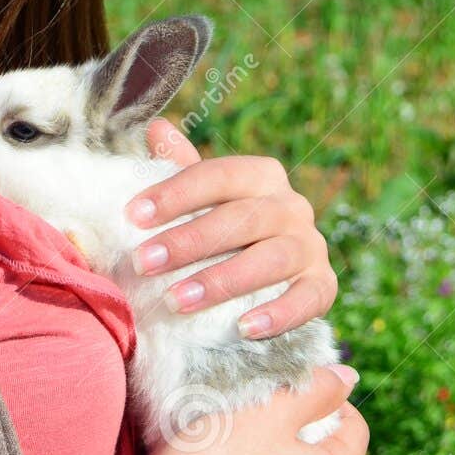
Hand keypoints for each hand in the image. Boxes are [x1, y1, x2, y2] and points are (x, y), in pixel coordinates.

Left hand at [123, 117, 336, 338]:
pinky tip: (244, 329)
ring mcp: (311, 246)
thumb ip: (182, 166)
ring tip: (176, 301)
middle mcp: (292, 206)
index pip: (219, 176)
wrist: (277, 275)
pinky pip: (307, 300)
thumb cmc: (228, 229)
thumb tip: (156, 126)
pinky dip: (278, 314)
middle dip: (189, 242)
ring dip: (222, 281)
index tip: (132, 216)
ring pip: (271, 259)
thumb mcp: (206, 199)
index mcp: (262, 176)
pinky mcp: (323, 286)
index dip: (175, 193)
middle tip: (143, 264)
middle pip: (241, 218)